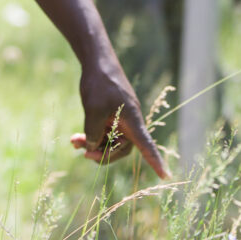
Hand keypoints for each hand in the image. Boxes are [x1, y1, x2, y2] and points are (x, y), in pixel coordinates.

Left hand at [70, 62, 169, 179]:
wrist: (98, 62)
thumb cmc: (100, 84)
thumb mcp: (94, 110)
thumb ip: (94, 133)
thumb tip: (93, 148)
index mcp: (132, 121)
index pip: (147, 146)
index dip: (155, 162)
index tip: (165, 176)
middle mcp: (129, 123)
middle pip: (121, 149)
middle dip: (103, 154)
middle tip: (83, 153)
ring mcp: (120, 119)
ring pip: (110, 142)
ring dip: (93, 145)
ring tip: (75, 142)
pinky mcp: (111, 116)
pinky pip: (104, 133)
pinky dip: (91, 136)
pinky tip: (76, 138)